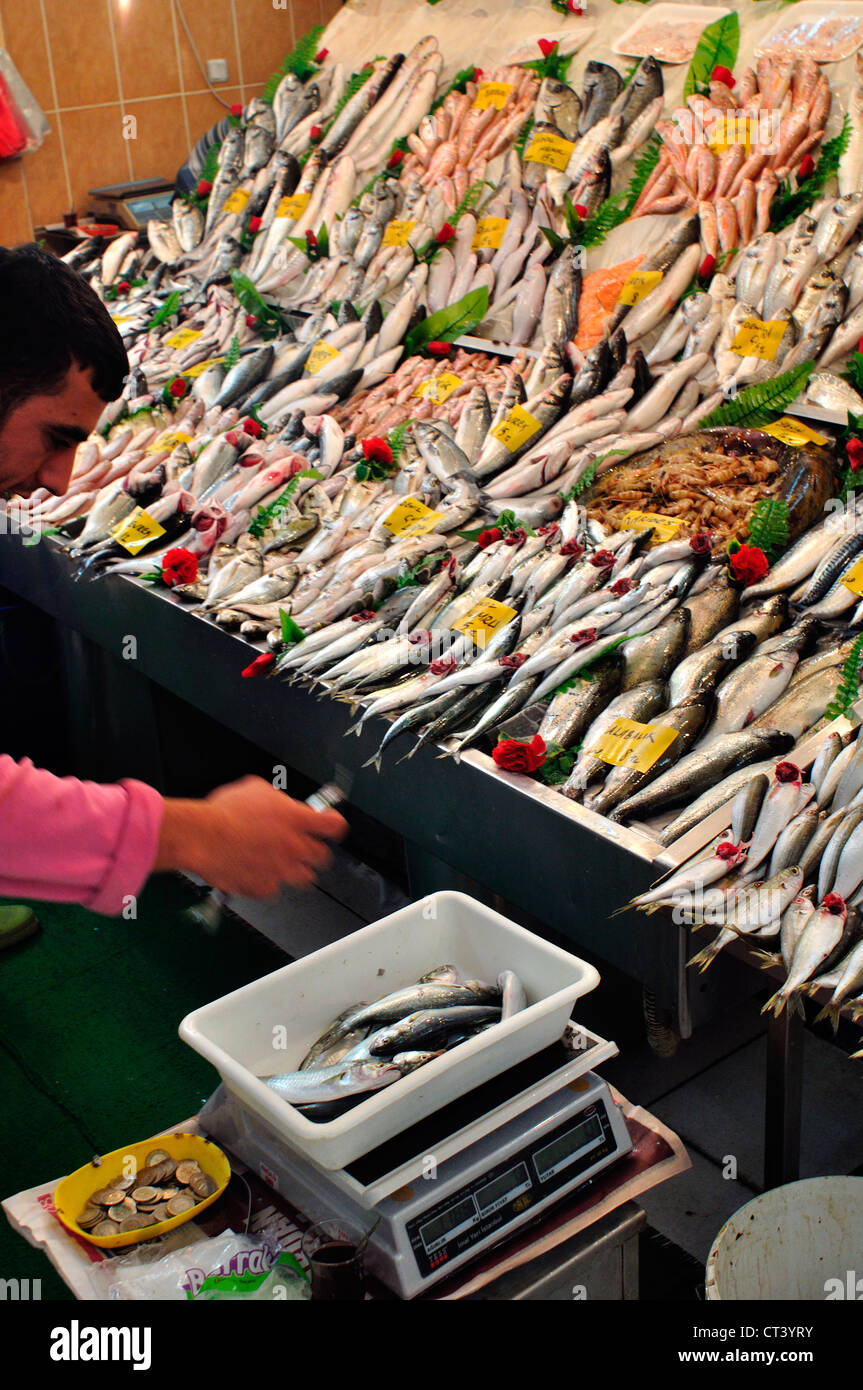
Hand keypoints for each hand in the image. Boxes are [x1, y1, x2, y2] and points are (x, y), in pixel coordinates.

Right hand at [155, 776, 346, 897]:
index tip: (332, 827)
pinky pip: (275, 889)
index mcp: (296, 819)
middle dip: (315, 851)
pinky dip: (268, 883)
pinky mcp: (265, 887)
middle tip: (303, 847)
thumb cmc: (223, 812)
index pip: (334, 826)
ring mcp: (282, 870)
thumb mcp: (255, 789)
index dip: (335, 826)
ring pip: (305, 878)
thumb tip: (279, 803)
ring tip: (281, 863)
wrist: (202, 837)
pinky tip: (256, 872)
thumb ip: (277, 799)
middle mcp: (294, 847)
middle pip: (323, 856)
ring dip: (297, 870)